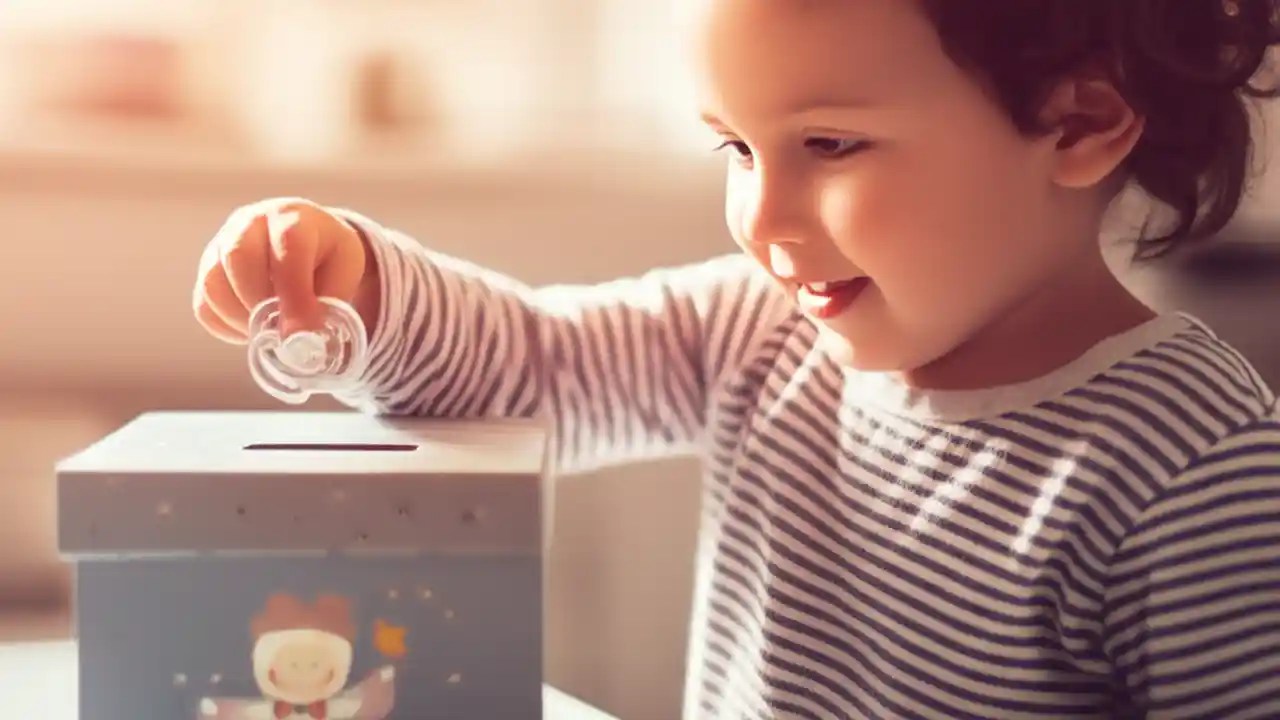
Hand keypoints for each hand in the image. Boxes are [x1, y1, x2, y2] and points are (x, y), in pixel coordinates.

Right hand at [193, 198, 374, 343]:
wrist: (305, 240)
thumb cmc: (327, 256)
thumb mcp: (344, 271)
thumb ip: (329, 301)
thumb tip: (302, 338)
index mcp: (294, 218)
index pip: (288, 249)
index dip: (293, 294)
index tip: (299, 332)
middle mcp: (251, 222)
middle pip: (239, 258)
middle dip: (259, 303)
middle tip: (280, 331)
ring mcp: (222, 243)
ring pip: (214, 284)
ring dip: (241, 319)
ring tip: (269, 330)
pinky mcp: (207, 269)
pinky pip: (204, 306)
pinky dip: (227, 326)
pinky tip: (252, 327)